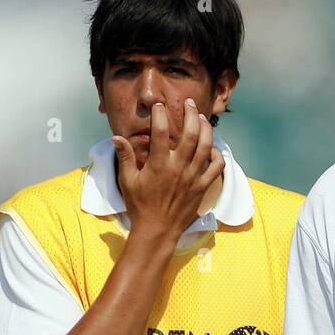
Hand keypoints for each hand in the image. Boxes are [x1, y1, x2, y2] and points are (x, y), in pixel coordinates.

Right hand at [111, 99, 223, 243]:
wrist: (157, 231)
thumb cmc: (140, 206)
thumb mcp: (127, 182)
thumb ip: (124, 158)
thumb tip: (117, 138)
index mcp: (159, 165)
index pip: (160, 132)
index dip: (159, 115)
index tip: (158, 105)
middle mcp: (178, 168)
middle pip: (190, 134)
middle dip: (191, 114)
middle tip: (189, 103)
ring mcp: (193, 177)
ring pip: (206, 147)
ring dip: (206, 129)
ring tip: (202, 118)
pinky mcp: (202, 187)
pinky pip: (216, 167)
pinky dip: (217, 155)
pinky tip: (212, 147)